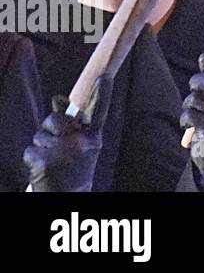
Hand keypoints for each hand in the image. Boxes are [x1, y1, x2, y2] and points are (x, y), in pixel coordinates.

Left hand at [25, 75, 113, 191]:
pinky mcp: (44, 162)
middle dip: (49, 127)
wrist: (67, 196)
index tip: (104, 77)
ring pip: (40, 135)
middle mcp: (80, 144)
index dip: (101, 94)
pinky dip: (32, 158)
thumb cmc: (74, 169)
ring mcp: (62, 153)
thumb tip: (58, 98)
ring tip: (51, 160)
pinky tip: (41, 168)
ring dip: (40, 145)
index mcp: (92, 139)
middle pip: (55, 119)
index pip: (98, 113)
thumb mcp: (81, 145)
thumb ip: (72, 123)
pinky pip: (30, 149)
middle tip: (55, 143)